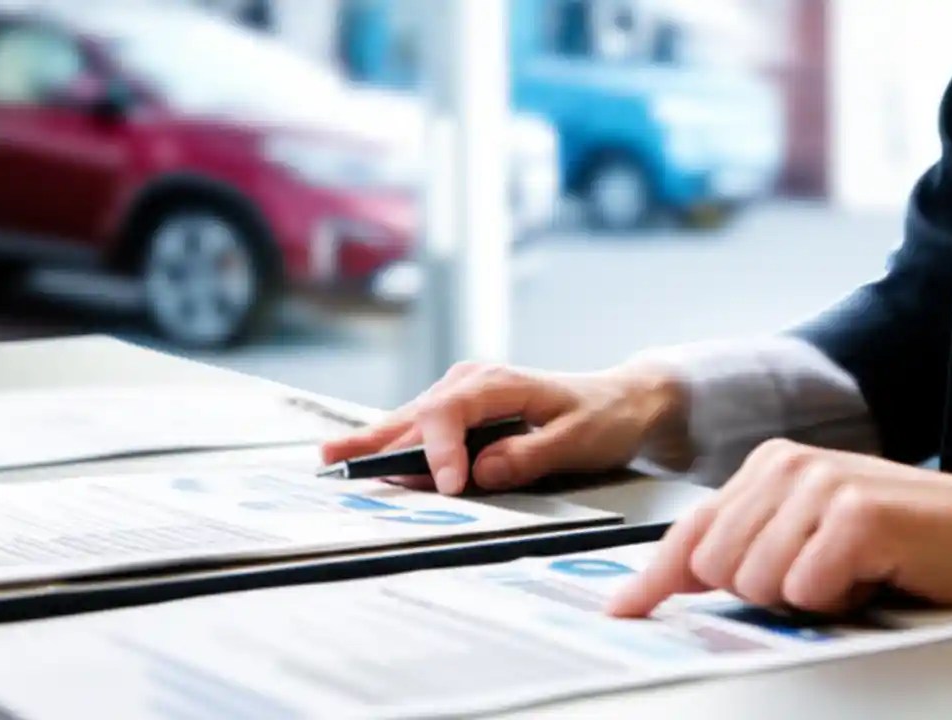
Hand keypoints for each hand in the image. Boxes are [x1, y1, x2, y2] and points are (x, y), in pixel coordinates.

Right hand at [320, 359, 691, 494]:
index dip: (440, 451)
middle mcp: (471, 383)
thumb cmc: (603, 417)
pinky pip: (421, 429)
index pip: (450, 414)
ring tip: (330, 457)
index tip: (447, 485)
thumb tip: (482, 472)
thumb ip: (529, 455)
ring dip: (372, 440)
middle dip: (376, 440)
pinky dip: (391, 443)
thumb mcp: (578, 440)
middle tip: (335, 462)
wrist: (621, 401)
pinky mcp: (461, 414)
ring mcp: (462, 396)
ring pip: (409, 421)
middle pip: (415, 414)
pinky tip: (361, 454)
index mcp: (497, 383)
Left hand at [608, 439, 951, 616]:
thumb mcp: (803, 529)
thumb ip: (740, 544)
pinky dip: (838, 599)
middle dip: (760, 590)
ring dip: (803, 596)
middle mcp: (786, 465)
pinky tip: (869, 574)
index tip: (622, 609)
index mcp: (765, 466)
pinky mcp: (855, 515)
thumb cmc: (895, 535)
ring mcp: (820, 485)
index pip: (689, 529)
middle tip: (816, 574)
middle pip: (715, 566)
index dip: (653, 578)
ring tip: (845, 571)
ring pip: (754, 582)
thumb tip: (670, 578)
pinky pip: (806, 590)